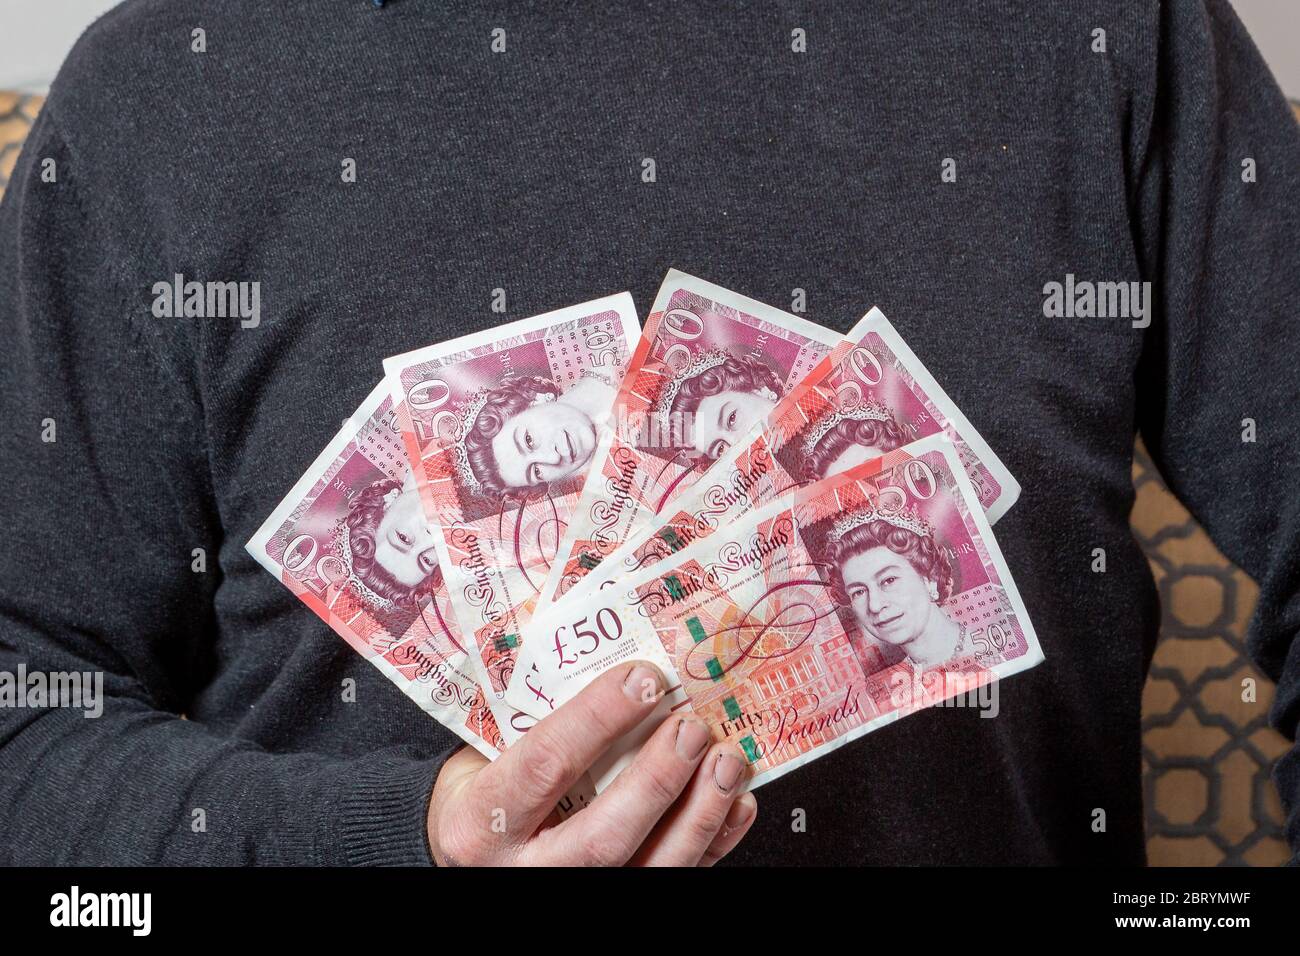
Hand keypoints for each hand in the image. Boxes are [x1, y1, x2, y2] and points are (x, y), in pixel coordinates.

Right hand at [428, 661, 757, 865]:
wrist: (471, 853)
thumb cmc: (483, 793)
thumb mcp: (482, 756)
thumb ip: (532, 719)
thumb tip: (611, 658)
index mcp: (480, 822)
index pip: (544, 767)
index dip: (597, 720)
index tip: (642, 679)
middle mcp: (525, 871)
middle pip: (602, 835)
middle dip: (657, 779)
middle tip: (693, 727)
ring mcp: (570, 890)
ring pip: (648, 868)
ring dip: (699, 813)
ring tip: (726, 761)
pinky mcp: (615, 897)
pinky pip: (673, 879)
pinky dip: (714, 841)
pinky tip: (735, 802)